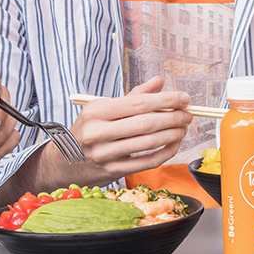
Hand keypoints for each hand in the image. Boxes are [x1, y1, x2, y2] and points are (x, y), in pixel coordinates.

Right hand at [40, 76, 190, 184]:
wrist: (65, 161)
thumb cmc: (92, 128)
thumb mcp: (106, 107)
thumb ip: (135, 95)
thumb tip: (160, 81)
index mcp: (96, 111)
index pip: (140, 103)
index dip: (167, 100)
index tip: (185, 99)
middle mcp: (97, 132)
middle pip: (147, 124)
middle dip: (174, 118)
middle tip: (188, 115)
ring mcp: (104, 154)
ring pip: (149, 143)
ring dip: (173, 135)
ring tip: (183, 128)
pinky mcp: (112, 171)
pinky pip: (148, 162)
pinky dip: (166, 152)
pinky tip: (174, 144)